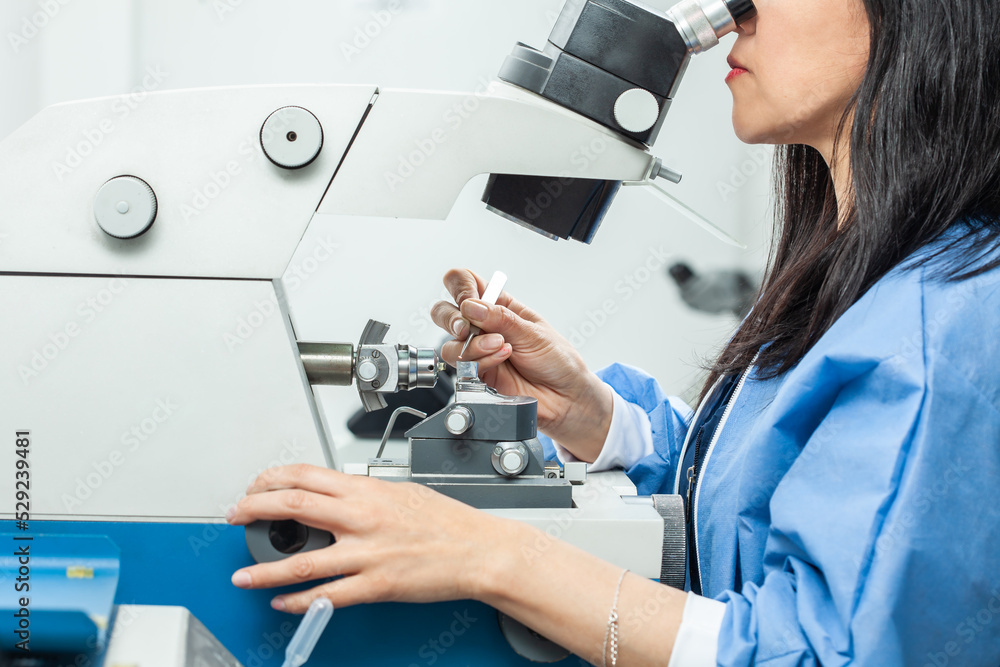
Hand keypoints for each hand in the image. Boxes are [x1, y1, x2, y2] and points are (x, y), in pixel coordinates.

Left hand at [226, 464, 521, 611]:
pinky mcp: (376, 584)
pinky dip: (298, 602)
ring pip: (300, 562)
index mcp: (366, 490)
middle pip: (292, 506)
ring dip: (264, 569)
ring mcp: (367, 553)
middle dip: (254, 510)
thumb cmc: (446, 521)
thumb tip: (334, 496)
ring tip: (242, 574)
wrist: (478, 549)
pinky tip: (283, 602)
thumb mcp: (401, 492)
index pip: (304, 475)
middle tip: (236, 517)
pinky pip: (327, 596)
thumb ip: (364, 494)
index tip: (255, 487)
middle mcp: (361, 517)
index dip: (270, 479)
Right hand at [431, 269, 612, 459]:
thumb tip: (470, 306)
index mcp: (499, 305)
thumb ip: (500, 319)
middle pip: (445, 311)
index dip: (461, 287)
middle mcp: (483, 326)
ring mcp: (478, 351)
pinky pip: (462, 366)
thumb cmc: (557, 360)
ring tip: (501, 347)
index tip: (470, 302)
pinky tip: (502, 361)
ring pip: (449, 343)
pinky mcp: (476, 375)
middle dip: (452, 319)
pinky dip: (482, 362)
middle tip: (467, 327)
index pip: (466, 283)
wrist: (564, 397)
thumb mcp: (533, 332)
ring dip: (473, 345)